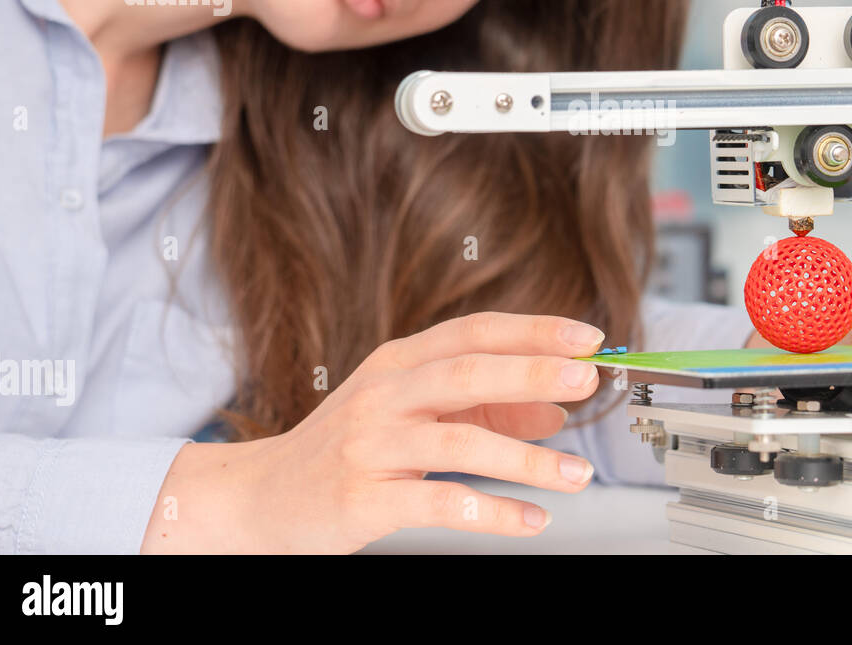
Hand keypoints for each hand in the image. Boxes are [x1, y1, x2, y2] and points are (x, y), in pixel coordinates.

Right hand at [141, 312, 604, 552]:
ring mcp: (371, 445)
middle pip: (468, 372)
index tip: (588, 337)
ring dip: (527, 460)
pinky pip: (439, 503)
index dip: (534, 330)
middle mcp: (384, 394)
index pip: (474, 332)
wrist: (263, 496)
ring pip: (460, 441)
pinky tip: (531, 520)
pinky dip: (493, 512)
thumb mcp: (413, 412)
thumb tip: (555, 410)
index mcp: (399, 362)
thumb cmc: (350, 447)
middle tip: (588, 380)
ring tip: (576, 475)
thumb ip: (484, 407)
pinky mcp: (364, 498)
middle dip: (534, 372)